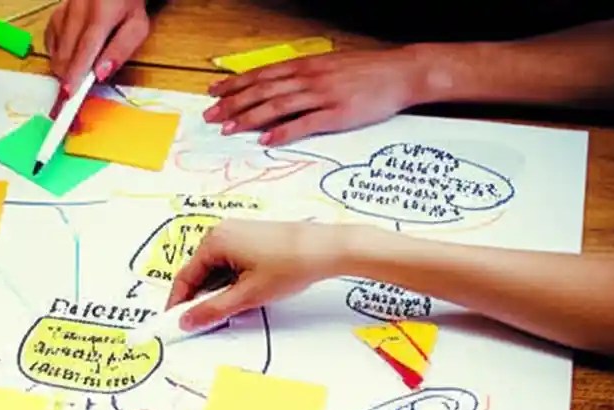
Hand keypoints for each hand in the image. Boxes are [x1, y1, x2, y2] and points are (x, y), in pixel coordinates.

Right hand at [46, 0, 148, 93]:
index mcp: (102, 11)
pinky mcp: (56, 12)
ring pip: (56, 48)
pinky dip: (58, 53)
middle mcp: (78, 8)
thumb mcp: (137, 27)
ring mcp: (64, 9)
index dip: (76, 73)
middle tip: (74, 90)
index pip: (85, 48)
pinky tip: (70, 55)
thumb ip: (121, 50)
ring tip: (78, 70)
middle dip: (68, 75)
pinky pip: (50, 40)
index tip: (69, 94)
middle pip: (66, 51)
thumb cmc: (128, 6)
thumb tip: (101, 74)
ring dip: (64, 66)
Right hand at [168, 219, 348, 332]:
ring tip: (236, 307)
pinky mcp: (251, 239)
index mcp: (214, 242)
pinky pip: (230, 263)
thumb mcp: (247, 295)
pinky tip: (246, 294)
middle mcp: (221, 233)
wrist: (328, 248)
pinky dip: (232, 281)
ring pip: (216, 270)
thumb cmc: (290, 264)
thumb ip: (212, 310)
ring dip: (220, 291)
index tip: (176, 323)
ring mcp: (237, 234)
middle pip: (199, 273)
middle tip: (208, 321)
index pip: (185, 277)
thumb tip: (187, 320)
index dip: (179, 303)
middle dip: (202, 298)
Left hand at [203, 47, 424, 144]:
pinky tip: (266, 140)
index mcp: (306, 65)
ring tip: (228, 128)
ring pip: (278, 106)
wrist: (402, 72)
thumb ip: (303, 75)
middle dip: (233, 103)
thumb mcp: (329, 65)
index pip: (263, 74)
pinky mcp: (338, 114)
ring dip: (250, 118)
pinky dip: (283, 132)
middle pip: (263, 90)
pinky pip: (305, 123)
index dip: (236, 84)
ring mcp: (323, 95)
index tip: (214, 92)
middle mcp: (309, 77)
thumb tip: (278, 86)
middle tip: (210, 116)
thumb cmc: (366, 71)